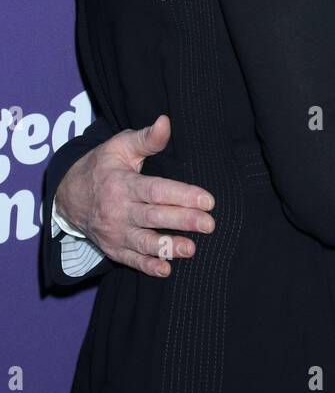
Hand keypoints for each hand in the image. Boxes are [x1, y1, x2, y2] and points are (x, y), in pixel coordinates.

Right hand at [55, 114, 214, 277]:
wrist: (68, 196)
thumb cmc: (101, 167)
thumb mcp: (120, 147)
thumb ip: (146, 139)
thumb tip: (166, 122)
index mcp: (123, 183)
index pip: (156, 190)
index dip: (182, 195)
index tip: (207, 200)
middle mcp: (118, 210)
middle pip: (154, 217)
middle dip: (182, 221)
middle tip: (209, 225)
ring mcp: (115, 232)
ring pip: (143, 242)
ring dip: (167, 247)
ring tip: (191, 249)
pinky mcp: (113, 248)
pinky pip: (130, 260)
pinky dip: (147, 267)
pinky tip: (166, 270)